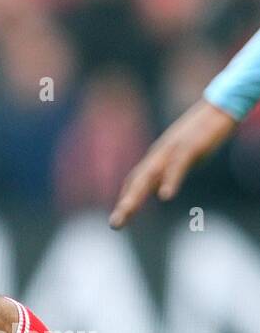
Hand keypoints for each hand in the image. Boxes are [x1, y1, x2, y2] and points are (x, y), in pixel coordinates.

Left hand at [108, 99, 237, 228]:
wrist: (218, 108)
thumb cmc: (201, 133)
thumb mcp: (182, 156)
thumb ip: (169, 170)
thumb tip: (161, 186)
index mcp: (157, 157)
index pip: (136, 180)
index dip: (126, 197)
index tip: (120, 217)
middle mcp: (159, 154)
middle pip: (137, 180)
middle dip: (126, 203)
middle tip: (115, 225)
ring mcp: (172, 149)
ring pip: (150, 174)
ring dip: (136, 194)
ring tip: (126, 212)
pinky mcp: (190, 146)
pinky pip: (177, 165)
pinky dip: (170, 180)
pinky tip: (165, 196)